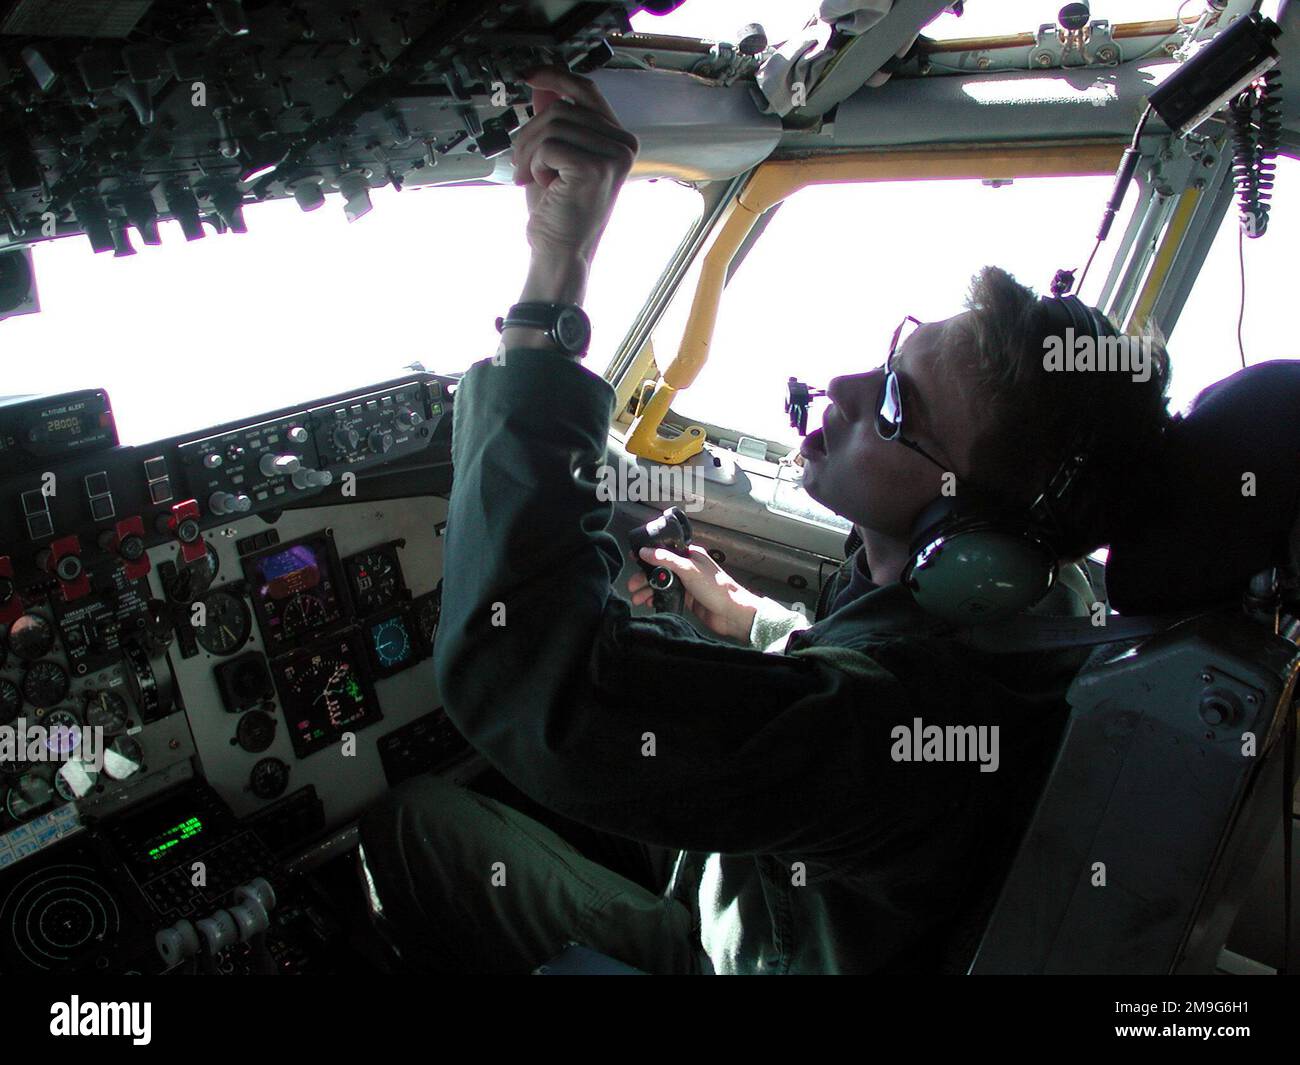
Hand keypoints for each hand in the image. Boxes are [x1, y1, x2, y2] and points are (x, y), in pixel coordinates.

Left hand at [510, 67, 638, 302]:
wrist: (560, 253)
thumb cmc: (559, 215)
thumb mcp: (552, 158)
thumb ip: (554, 122)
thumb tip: (543, 87)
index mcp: (618, 140)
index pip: (586, 91)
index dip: (556, 77)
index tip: (530, 75)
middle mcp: (623, 145)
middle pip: (563, 107)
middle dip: (530, 134)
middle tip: (521, 165)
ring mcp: (613, 156)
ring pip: (553, 124)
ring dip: (530, 153)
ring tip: (533, 178)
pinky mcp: (596, 168)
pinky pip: (550, 145)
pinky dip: (535, 165)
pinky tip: (544, 186)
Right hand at [626, 545, 763, 641]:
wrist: (732, 614)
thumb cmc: (716, 588)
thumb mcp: (689, 569)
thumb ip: (666, 560)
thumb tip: (645, 552)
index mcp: (691, 555)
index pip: (665, 551)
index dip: (649, 555)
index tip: (634, 559)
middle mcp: (688, 568)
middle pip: (661, 569)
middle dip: (645, 577)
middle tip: (632, 585)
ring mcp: (687, 584)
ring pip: (663, 584)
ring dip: (649, 590)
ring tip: (637, 598)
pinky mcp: (687, 599)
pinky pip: (667, 596)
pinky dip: (657, 598)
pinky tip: (649, 602)